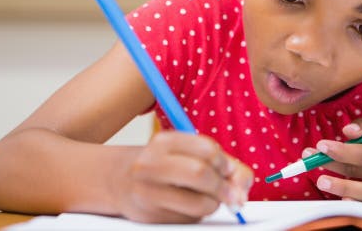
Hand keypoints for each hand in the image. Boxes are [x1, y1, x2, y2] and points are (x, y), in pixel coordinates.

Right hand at [114, 131, 252, 222]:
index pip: (207, 149)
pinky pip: (190, 220)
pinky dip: (197, 216)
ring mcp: (148, 191)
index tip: (229, 171)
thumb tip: (241, 191)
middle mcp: (152, 163)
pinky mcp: (150, 216)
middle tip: (231, 194)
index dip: (225, 163)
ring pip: (200, 204)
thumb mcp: (190, 153)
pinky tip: (186, 206)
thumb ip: (224, 165)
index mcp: (165, 140)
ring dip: (213, 205)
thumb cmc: (166, 165)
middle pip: (200, 174)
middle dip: (223, 187)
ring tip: (206, 199)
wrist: (121, 181)